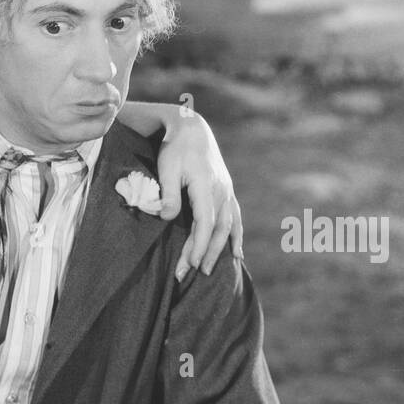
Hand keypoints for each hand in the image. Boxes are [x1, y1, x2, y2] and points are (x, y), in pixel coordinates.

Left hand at [156, 111, 243, 278]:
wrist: (193, 129)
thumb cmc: (175, 149)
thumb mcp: (167, 168)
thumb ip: (168, 194)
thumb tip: (168, 218)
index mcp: (207, 186)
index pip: (205, 223)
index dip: (198, 245)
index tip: (189, 263)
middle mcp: (222, 191)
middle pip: (216, 229)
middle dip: (204, 253)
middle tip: (190, 274)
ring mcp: (227, 192)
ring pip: (227, 226)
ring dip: (218, 250)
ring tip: (208, 271)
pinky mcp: (226, 192)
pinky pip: (235, 218)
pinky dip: (236, 237)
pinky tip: (236, 254)